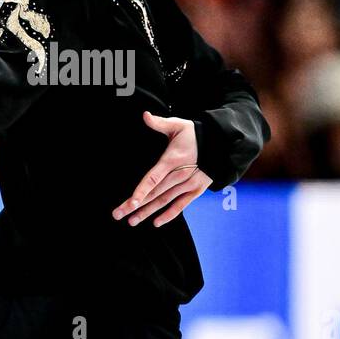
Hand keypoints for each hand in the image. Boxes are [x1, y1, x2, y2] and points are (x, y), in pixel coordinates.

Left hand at [112, 111, 211, 226]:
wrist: (222, 145)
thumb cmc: (196, 134)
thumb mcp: (178, 125)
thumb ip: (160, 123)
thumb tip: (144, 115)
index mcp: (172, 160)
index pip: (153, 178)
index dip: (141, 191)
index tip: (130, 202)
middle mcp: (180, 175)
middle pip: (154, 193)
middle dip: (135, 206)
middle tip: (117, 215)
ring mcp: (188, 185)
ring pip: (164, 202)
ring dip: (147, 213)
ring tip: (131, 221)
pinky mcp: (196, 191)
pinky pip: (181, 205)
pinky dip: (169, 215)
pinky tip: (155, 223)